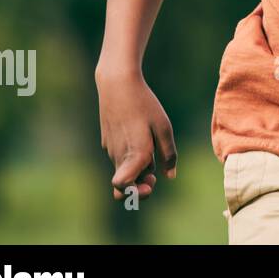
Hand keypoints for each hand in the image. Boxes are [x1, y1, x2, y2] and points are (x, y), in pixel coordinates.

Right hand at [95, 66, 176, 201]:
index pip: (122, 188)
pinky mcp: (108, 140)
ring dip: (136, 170)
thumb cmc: (144, 105)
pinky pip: (120, 156)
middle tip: (152, 177)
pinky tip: (140, 137)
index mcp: (134, 154)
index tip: (152, 181)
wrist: (118, 85)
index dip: (136, 192)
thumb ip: (168, 154)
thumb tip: (170, 176)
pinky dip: (130, 156)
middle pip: (122, 188)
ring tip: (151, 150)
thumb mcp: (164, 127)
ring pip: (123, 170)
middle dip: (137, 189)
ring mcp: (111, 148)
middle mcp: (119, 155)